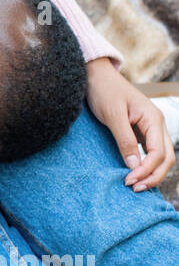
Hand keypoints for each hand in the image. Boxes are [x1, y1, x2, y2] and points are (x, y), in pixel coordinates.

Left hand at [86, 57, 175, 191]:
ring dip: (152, 173)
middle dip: (153, 176)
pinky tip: (135, 175)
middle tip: (134, 189)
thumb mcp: (113, 115)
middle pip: (167, 158)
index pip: (159, 152)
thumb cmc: (104, 91)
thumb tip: (134, 165)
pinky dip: (146, 166)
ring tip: (134, 185)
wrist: (97, 76)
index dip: (147, 170)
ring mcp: (151, 128)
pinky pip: (151, 153)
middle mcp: (157, 124)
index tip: (129, 180)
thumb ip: (124, 139)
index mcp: (154, 118)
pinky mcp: (142, 132)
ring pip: (162, 157)